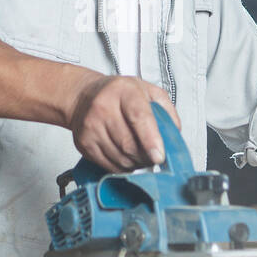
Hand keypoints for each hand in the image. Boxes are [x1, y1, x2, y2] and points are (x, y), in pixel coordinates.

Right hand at [67, 73, 181, 172]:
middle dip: (146, 156)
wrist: (83, 96)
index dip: (150, 139)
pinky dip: (122, 166)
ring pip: (120, 158)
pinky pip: (108, 165)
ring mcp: (91, 126)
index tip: (159, 156)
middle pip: (129, 144)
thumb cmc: (117, 93)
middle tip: (153, 155)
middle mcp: (104, 107)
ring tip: (139, 154)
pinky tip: (125, 156)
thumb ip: (166, 109)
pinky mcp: (83, 142)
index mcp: (124, 92)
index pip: (139, 117)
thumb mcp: (147, 90)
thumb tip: (173, 133)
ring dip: (135, 163)